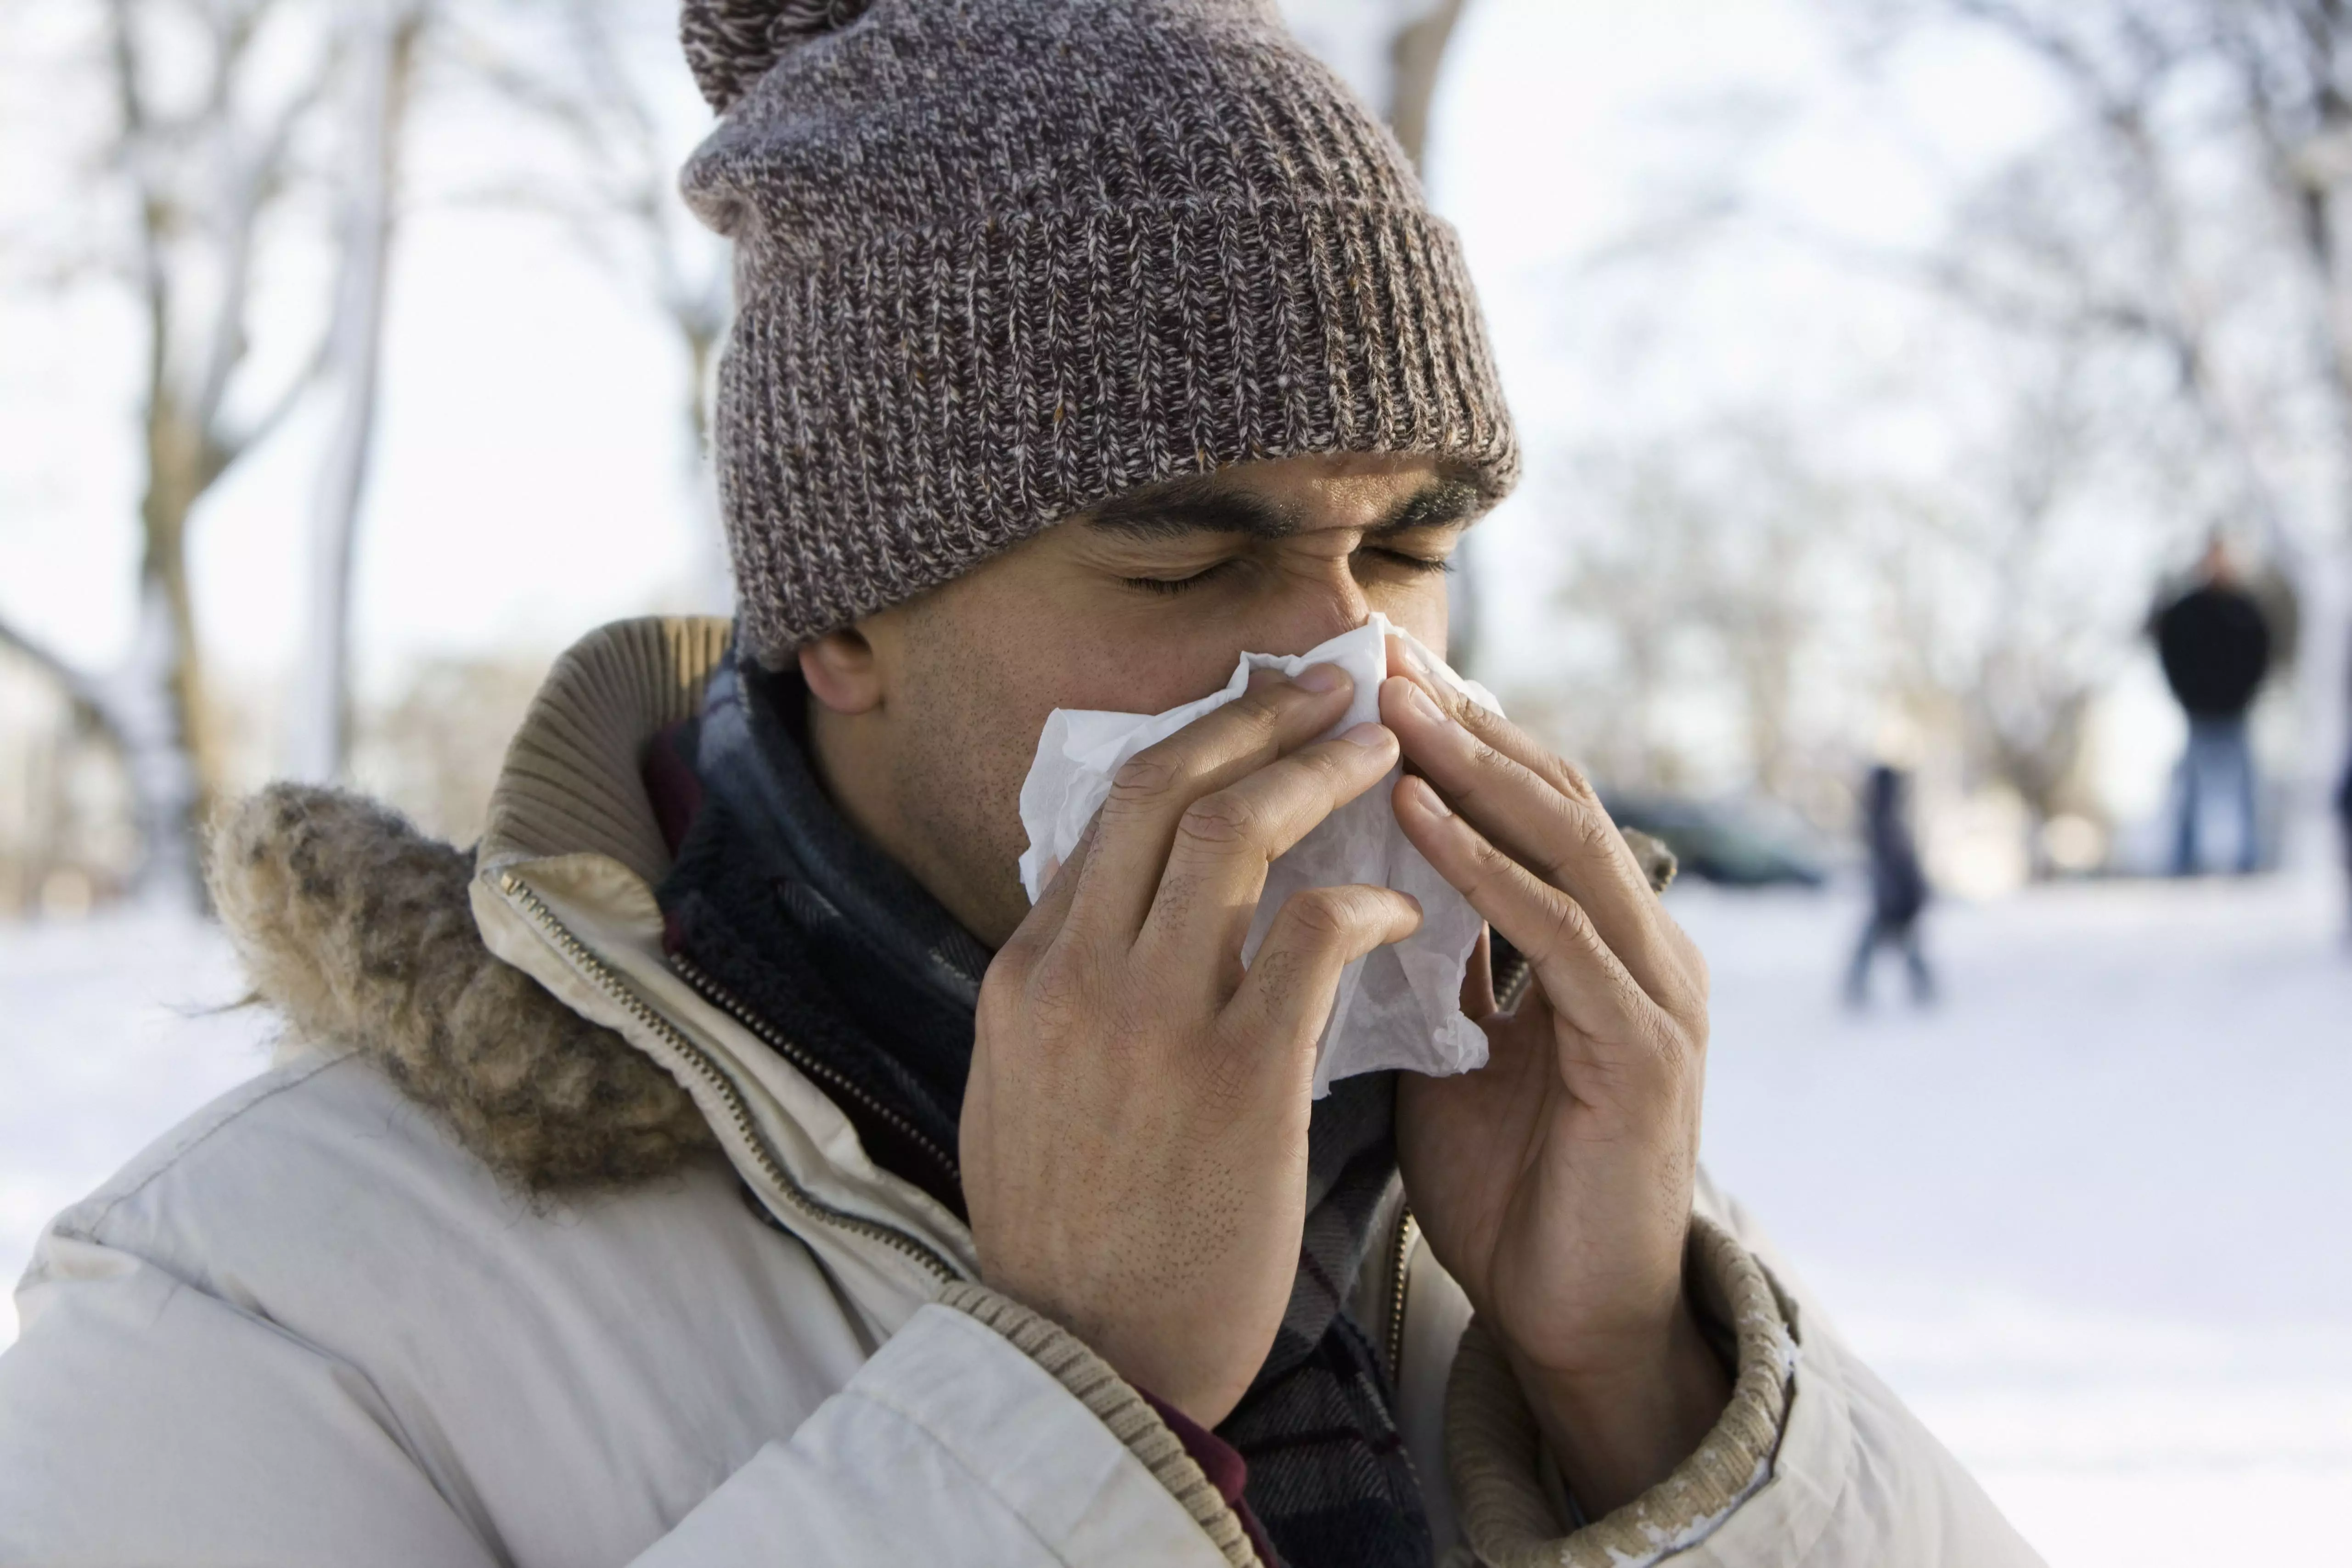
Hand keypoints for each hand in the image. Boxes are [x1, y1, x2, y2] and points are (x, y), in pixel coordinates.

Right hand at [963, 667, 1419, 1426]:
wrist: (1083, 1367)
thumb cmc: (1068, 1241)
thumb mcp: (1020, 1095)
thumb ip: (1058, 998)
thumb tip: (1095, 916)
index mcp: (1023, 977)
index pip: (1103, 818)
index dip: (1189, 746)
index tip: (1251, 716)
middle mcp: (1075, 977)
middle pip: (1163, 788)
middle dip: (1252, 715)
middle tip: (1329, 683)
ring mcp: (1153, 1022)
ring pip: (1236, 833)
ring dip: (1318, 771)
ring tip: (1385, 745)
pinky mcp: (1239, 1079)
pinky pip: (1317, 935)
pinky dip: (1367, 897)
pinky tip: (1402, 908)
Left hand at [1380, 644, 1728, 1517]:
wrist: (1573, 1322)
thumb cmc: (1505, 1185)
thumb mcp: (1446, 1046)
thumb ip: (1421, 959)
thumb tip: (1336, 872)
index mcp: (1593, 938)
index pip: (1521, 800)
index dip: (1449, 728)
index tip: (1362, 667)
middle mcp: (1638, 944)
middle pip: (1549, 792)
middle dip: (1460, 718)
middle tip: (1374, 651)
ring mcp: (1654, 992)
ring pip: (1565, 840)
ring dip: (1472, 766)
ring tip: (1392, 706)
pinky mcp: (1645, 1053)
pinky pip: (1561, 937)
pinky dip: (1487, 869)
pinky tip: (1417, 818)